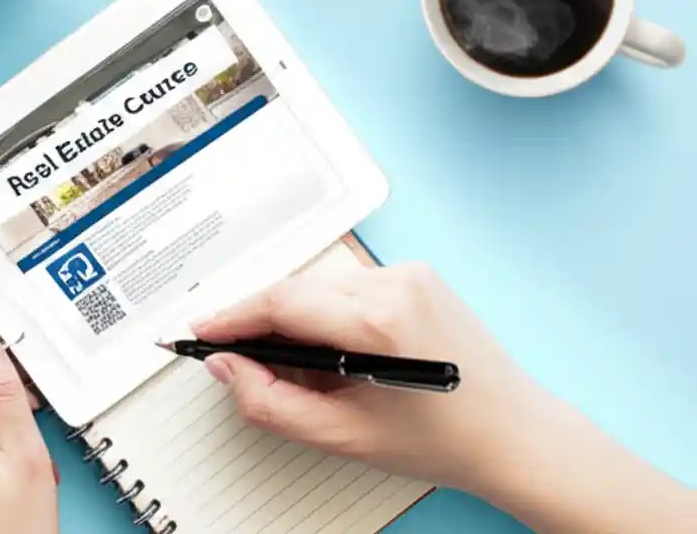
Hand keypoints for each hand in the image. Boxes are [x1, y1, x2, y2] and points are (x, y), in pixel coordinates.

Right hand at [195, 263, 696, 532]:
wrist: (514, 433)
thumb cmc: (442, 440)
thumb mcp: (343, 437)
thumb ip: (270, 402)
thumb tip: (227, 367)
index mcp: (379, 322)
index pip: (280, 303)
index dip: (231, 317)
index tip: (201, 331)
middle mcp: (395, 284)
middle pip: (295, 290)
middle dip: (258, 321)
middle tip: (235, 358)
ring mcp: (409, 274)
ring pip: (318, 285)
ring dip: (294, 317)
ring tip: (293, 365)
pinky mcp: (417, 274)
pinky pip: (347, 284)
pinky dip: (326, 311)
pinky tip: (331, 349)